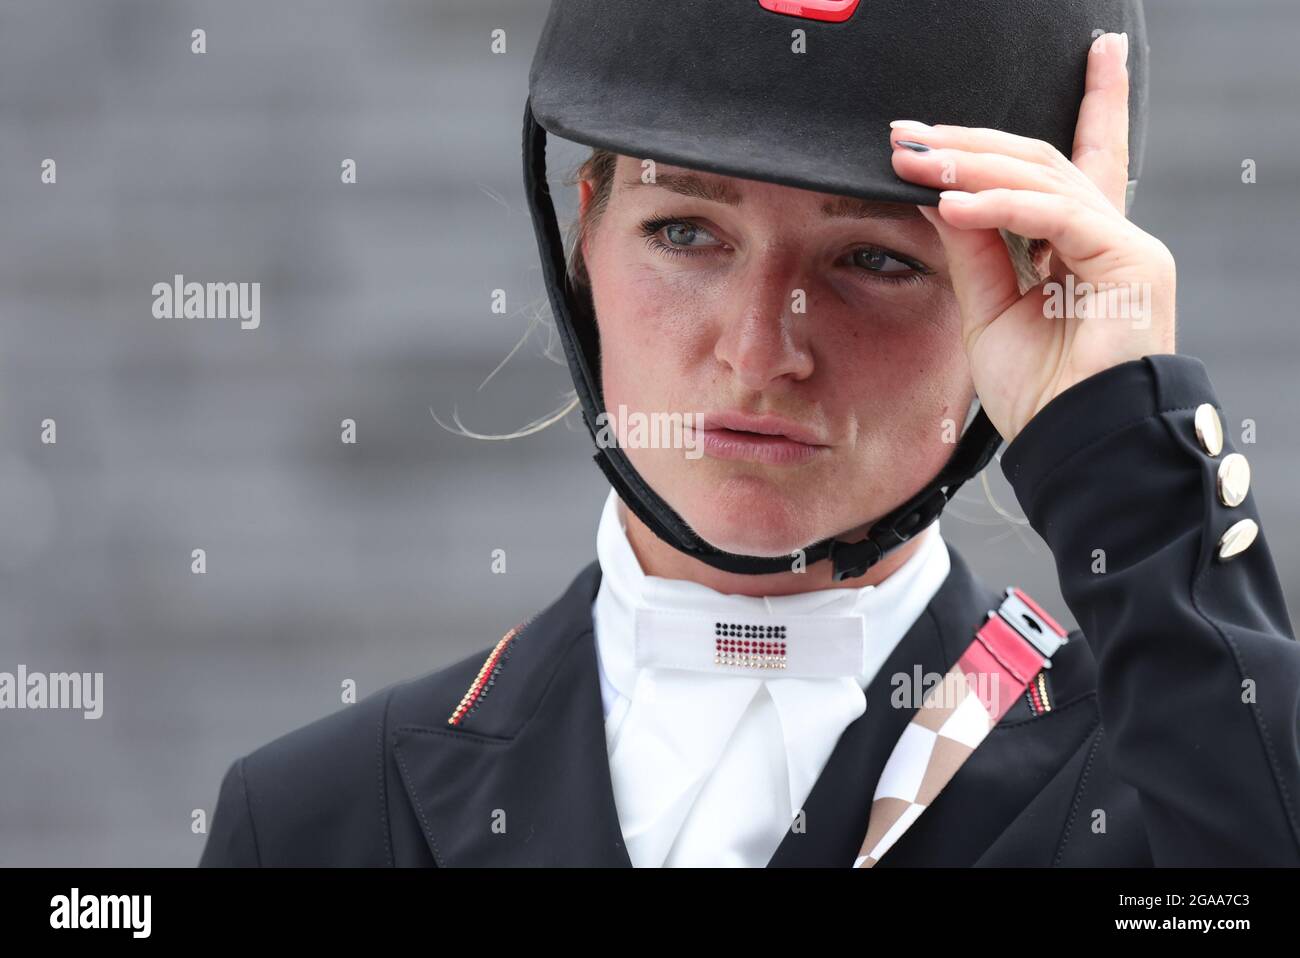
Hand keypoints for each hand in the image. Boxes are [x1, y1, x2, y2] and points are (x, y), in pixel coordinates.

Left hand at [888, 31, 1175, 444]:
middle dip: (971, 143)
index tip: (1066, 62)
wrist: (1070, 447)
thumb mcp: (988, 308)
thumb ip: (973, 247)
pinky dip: (999, 206)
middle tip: (906, 136)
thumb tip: (938, 191)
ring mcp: (1124, 244)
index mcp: (1079, 244)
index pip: (1071, 160)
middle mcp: (1107, 234)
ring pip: (1043, 177)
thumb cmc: (1036, 392)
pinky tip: (950, 202)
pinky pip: (1056, 214)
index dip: (1078, 104)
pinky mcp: (1130, 260)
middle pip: (1039, 160)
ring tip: (913, 161)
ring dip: (971, 166)